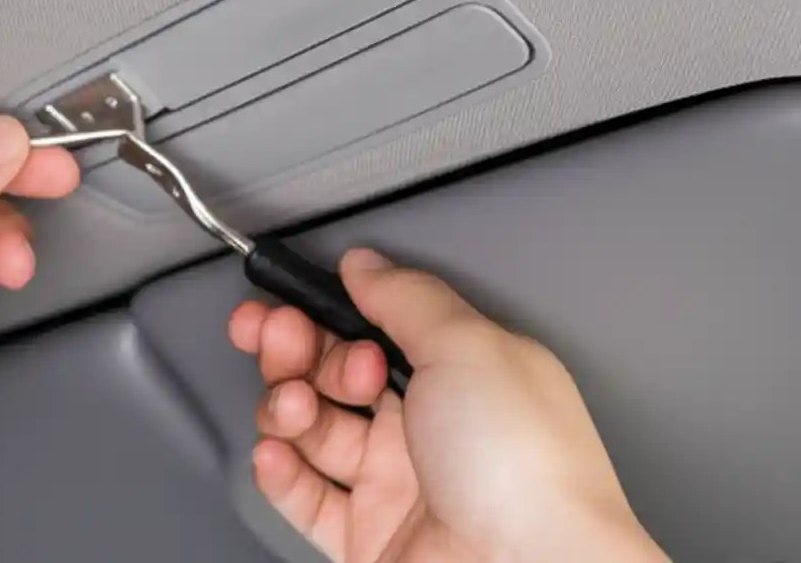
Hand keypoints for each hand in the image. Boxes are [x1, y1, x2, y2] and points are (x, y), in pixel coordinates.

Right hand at [229, 249, 667, 562]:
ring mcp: (398, 483)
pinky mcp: (368, 536)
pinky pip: (306, 496)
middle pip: (336, 373)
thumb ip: (407, 297)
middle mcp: (430, 426)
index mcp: (463, 373)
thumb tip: (367, 265)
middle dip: (294, 349)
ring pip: (315, 430)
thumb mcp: (468, 346)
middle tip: (280, 340)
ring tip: (293, 405)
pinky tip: (276, 452)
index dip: (326, 310)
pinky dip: (280, 471)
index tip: (287, 300)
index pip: (376, 326)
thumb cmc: (524, 469)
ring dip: (285, 405)